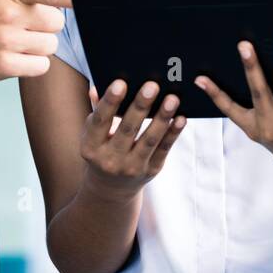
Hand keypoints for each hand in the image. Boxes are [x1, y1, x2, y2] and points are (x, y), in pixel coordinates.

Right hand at [0, 0, 72, 79]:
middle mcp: (9, 12)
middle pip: (57, 23)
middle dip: (48, 25)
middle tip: (29, 25)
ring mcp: (7, 40)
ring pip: (51, 45)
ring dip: (40, 45)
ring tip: (18, 40)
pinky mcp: (4, 65)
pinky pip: (40, 66)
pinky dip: (33, 63)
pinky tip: (17, 56)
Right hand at [79, 79, 185, 201]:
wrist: (111, 189)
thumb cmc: (103, 149)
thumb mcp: (94, 134)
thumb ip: (97, 110)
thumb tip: (96, 87)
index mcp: (91, 147)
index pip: (100, 121)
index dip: (110, 102)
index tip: (120, 83)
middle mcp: (110, 160)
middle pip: (127, 129)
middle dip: (140, 106)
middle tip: (152, 85)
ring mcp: (131, 167)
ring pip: (149, 140)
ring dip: (162, 118)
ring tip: (172, 98)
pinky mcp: (151, 170)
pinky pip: (164, 149)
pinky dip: (173, 133)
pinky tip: (181, 118)